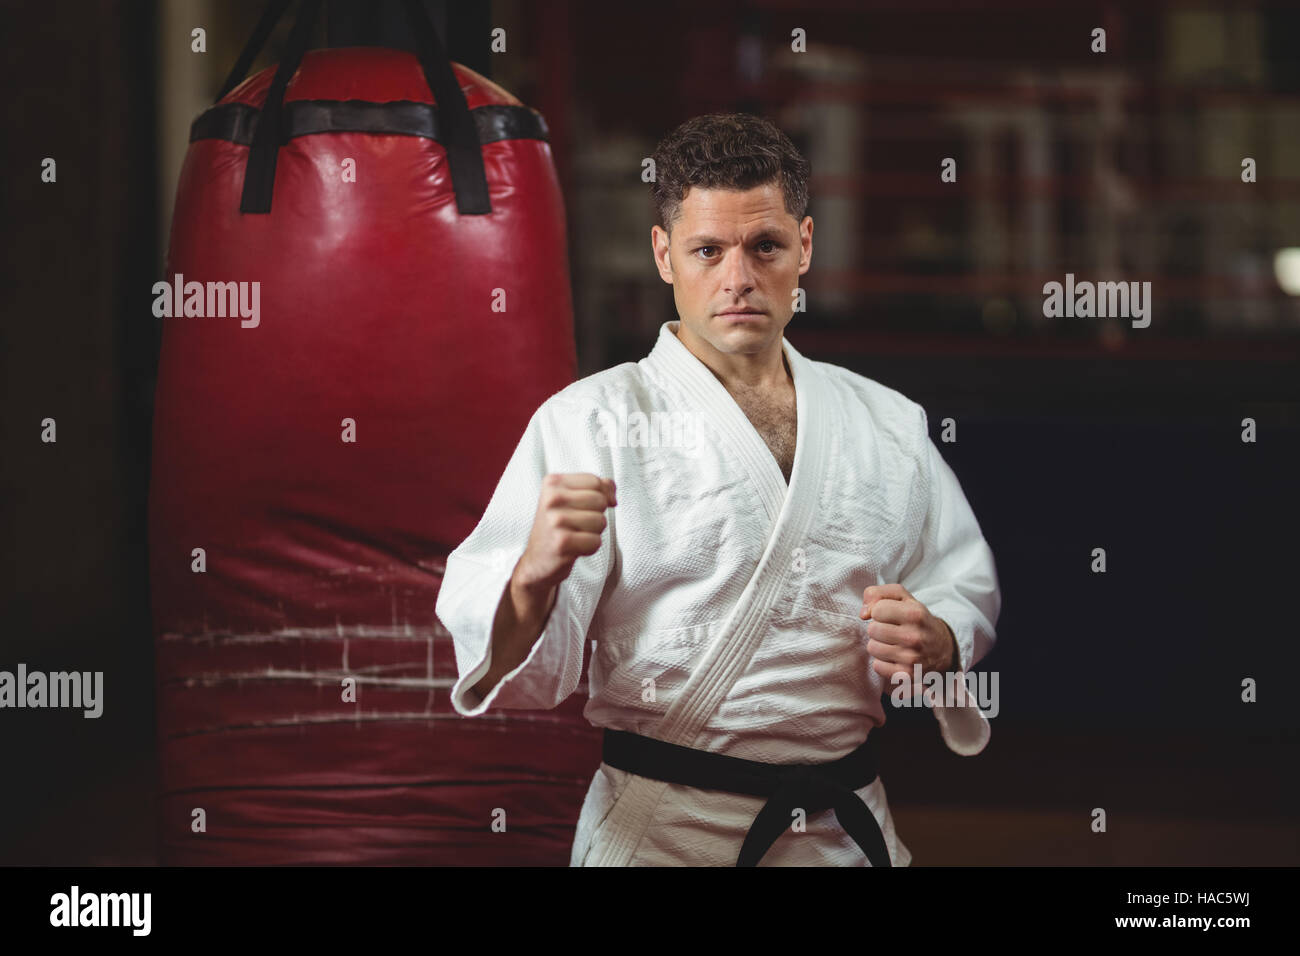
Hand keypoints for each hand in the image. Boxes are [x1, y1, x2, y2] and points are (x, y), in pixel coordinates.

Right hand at [512, 473, 616, 595]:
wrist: (537, 560)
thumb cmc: (557, 527)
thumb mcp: (569, 499)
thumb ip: (595, 488)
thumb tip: (612, 496)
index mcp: (552, 483)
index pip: (594, 481)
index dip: (602, 495)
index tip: (591, 507)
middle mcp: (552, 499)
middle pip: (600, 500)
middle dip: (597, 514)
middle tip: (578, 524)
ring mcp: (555, 521)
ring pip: (600, 521)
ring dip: (594, 532)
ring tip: (576, 535)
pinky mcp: (561, 542)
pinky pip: (596, 541)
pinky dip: (590, 548)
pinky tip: (575, 548)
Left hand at [859, 583, 956, 683]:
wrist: (943, 649)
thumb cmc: (917, 620)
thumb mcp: (903, 598)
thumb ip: (878, 594)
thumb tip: (863, 614)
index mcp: (915, 614)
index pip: (877, 610)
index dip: (879, 611)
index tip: (889, 615)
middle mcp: (914, 636)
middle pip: (872, 629)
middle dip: (878, 628)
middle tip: (892, 631)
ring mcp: (911, 658)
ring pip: (872, 647)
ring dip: (879, 645)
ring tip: (894, 643)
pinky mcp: (907, 675)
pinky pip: (877, 666)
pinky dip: (883, 662)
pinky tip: (895, 657)